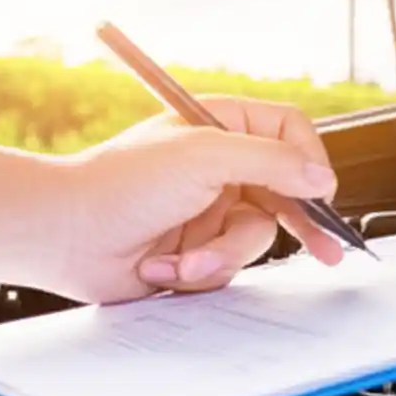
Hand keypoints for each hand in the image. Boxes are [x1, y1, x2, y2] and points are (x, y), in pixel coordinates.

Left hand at [50, 97, 344, 303]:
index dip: (310, 160)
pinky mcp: (199, 250)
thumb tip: (322, 176)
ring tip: (186, 257)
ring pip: (258, 237)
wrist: (65, 237)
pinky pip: (230, 266)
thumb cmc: (120, 183)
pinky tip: (165, 265)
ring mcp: (211, 210)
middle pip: (287, 191)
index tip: (320, 189)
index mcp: (221, 126)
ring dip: (223, 253)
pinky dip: (201, 269)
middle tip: (329, 249)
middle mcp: (221, 167)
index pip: (289, 133)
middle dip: (300, 223)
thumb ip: (272, 162)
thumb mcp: (205, 156)